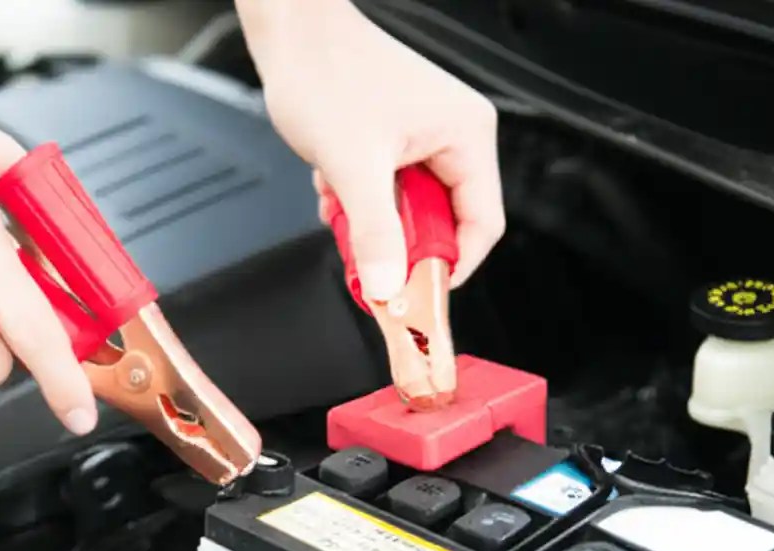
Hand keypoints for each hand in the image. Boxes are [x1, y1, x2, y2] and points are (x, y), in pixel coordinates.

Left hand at [241, 0, 504, 300]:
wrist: (291, 32)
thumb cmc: (328, 72)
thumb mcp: (354, 165)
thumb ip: (375, 232)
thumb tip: (388, 285)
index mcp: (467, 136)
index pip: (483, 224)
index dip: (451, 266)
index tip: (417, 295)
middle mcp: (453, 136)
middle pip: (443, 222)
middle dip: (398, 242)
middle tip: (367, 256)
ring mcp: (423, 137)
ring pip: (408, 210)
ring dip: (370, 221)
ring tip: (340, 204)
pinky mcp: (392, 140)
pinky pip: (386, 192)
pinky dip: (356, 200)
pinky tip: (332, 184)